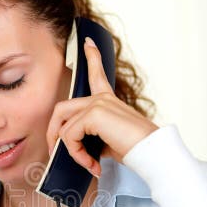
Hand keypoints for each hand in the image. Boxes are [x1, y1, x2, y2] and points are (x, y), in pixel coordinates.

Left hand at [45, 37, 157, 176]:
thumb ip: (91, 136)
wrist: (153, 153)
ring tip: (86, 164)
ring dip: (69, 150)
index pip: (97, 74)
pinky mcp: (94, 113)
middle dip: (53, 132)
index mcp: (108, 101)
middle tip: (54, 151)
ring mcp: (97, 103)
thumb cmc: (135, 150)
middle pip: (62, 109)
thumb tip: (73, 148)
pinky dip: (76, 154)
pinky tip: (91, 163)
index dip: (92, 57)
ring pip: (63, 127)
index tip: (88, 42)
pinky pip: (69, 136)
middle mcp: (102, 98)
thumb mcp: (109, 140)